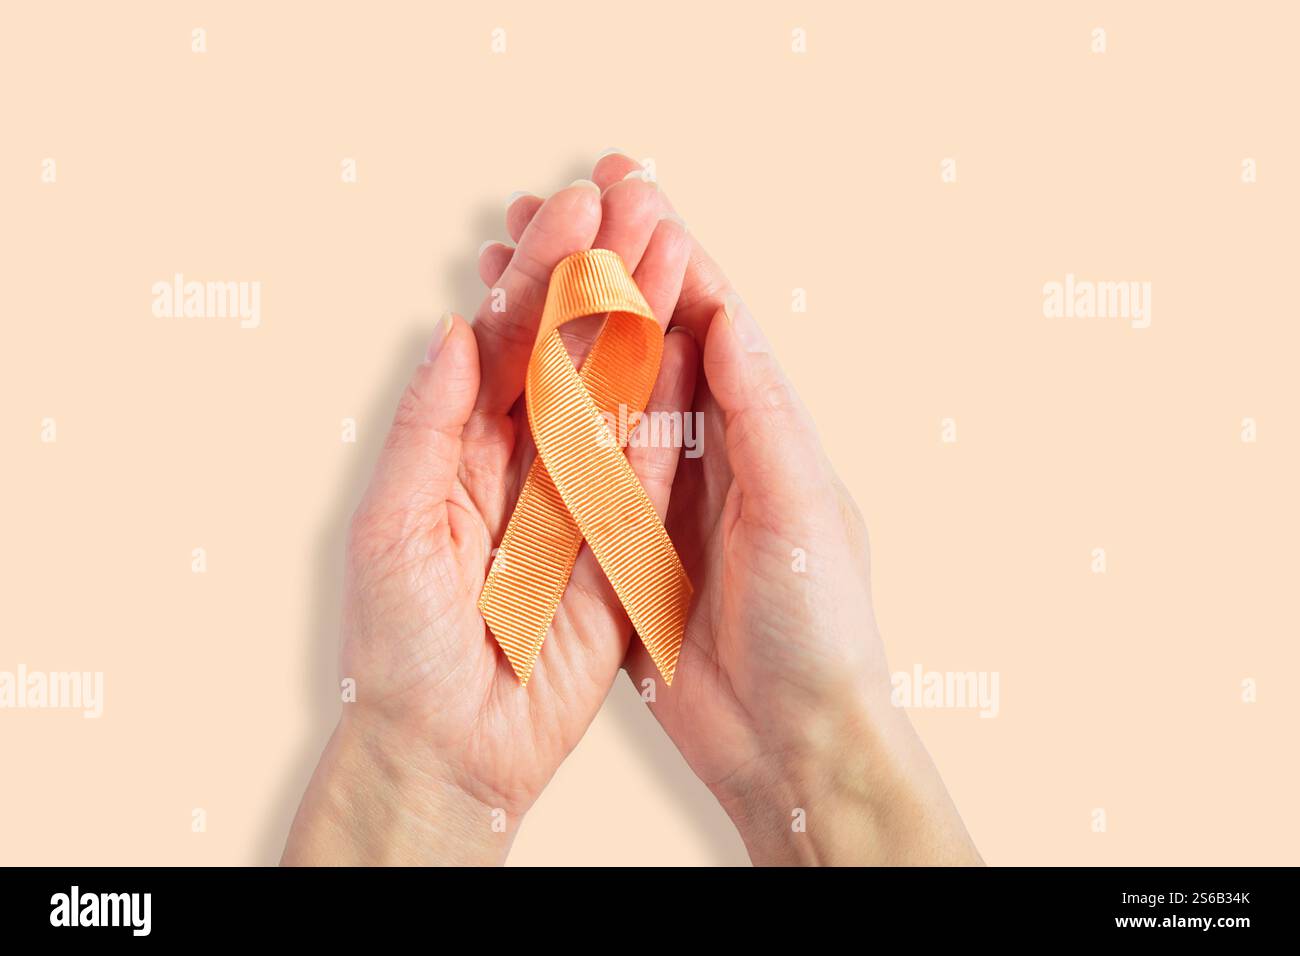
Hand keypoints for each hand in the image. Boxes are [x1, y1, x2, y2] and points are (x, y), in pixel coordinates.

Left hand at [282, 178, 696, 863]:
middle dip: (604, 280)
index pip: (510, 344)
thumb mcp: (390, 525)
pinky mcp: (621, 548)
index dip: (541, 276)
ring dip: (647, 325)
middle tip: (642, 204)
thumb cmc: (394, 644)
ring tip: (679, 252)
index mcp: (461, 448)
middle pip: (572, 355)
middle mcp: (523, 463)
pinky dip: (672, 412)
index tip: (574, 211)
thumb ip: (428, 428)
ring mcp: (576, 502)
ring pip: (619, 399)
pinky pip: (652, 471)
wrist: (446, 747)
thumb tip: (460, 331)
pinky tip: (695, 350)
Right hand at [571, 153, 978, 864]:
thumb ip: (763, 417)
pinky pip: (576, 469)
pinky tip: (501, 380)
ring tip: (505, 275)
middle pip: (645, 340)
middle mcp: (710, 449)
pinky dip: (541, 418)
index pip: (708, 316)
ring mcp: (660, 495)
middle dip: (595, 274)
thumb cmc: (821, 626)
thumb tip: (726, 314)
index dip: (665, 248)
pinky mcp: (623, 546)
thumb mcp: (802, 510)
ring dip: (558, 333)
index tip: (622, 184)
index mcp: (763, 428)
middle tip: (541, 211)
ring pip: (601, 393)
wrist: (791, 739)